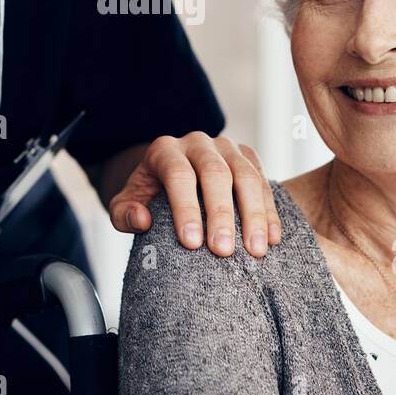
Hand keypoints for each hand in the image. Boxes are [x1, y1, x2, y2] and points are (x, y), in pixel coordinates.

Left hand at [108, 132, 280, 256]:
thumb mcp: (126, 205)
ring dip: (253, 214)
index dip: (185, 208)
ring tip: (255, 250)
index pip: (178, 175)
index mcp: (165, 150)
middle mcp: (197, 143)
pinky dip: (269, 212)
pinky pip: (264, 182)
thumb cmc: (148, 197)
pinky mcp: (248, 157)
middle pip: (215, 173)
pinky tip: (271, 239)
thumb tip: (142, 219)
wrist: (170, 178)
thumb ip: (124, 214)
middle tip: (223, 251)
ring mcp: (226, 148)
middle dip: (221, 214)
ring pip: (246, 175)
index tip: (191, 243)